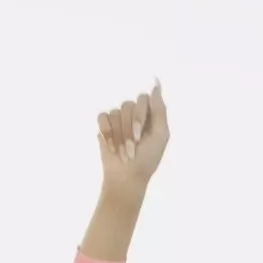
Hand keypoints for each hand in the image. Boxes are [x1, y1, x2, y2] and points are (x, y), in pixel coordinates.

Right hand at [96, 84, 169, 199]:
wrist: (127, 177)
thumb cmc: (147, 159)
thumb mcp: (160, 135)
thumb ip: (160, 110)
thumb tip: (156, 85)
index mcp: (149, 115)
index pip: (143, 99)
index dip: (140, 116)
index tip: (140, 134)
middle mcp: (134, 114)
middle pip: (128, 104)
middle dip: (128, 129)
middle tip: (132, 147)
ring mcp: (118, 120)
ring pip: (115, 112)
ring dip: (119, 136)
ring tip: (122, 151)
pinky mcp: (104, 127)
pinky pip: (103, 117)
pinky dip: (106, 133)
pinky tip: (110, 147)